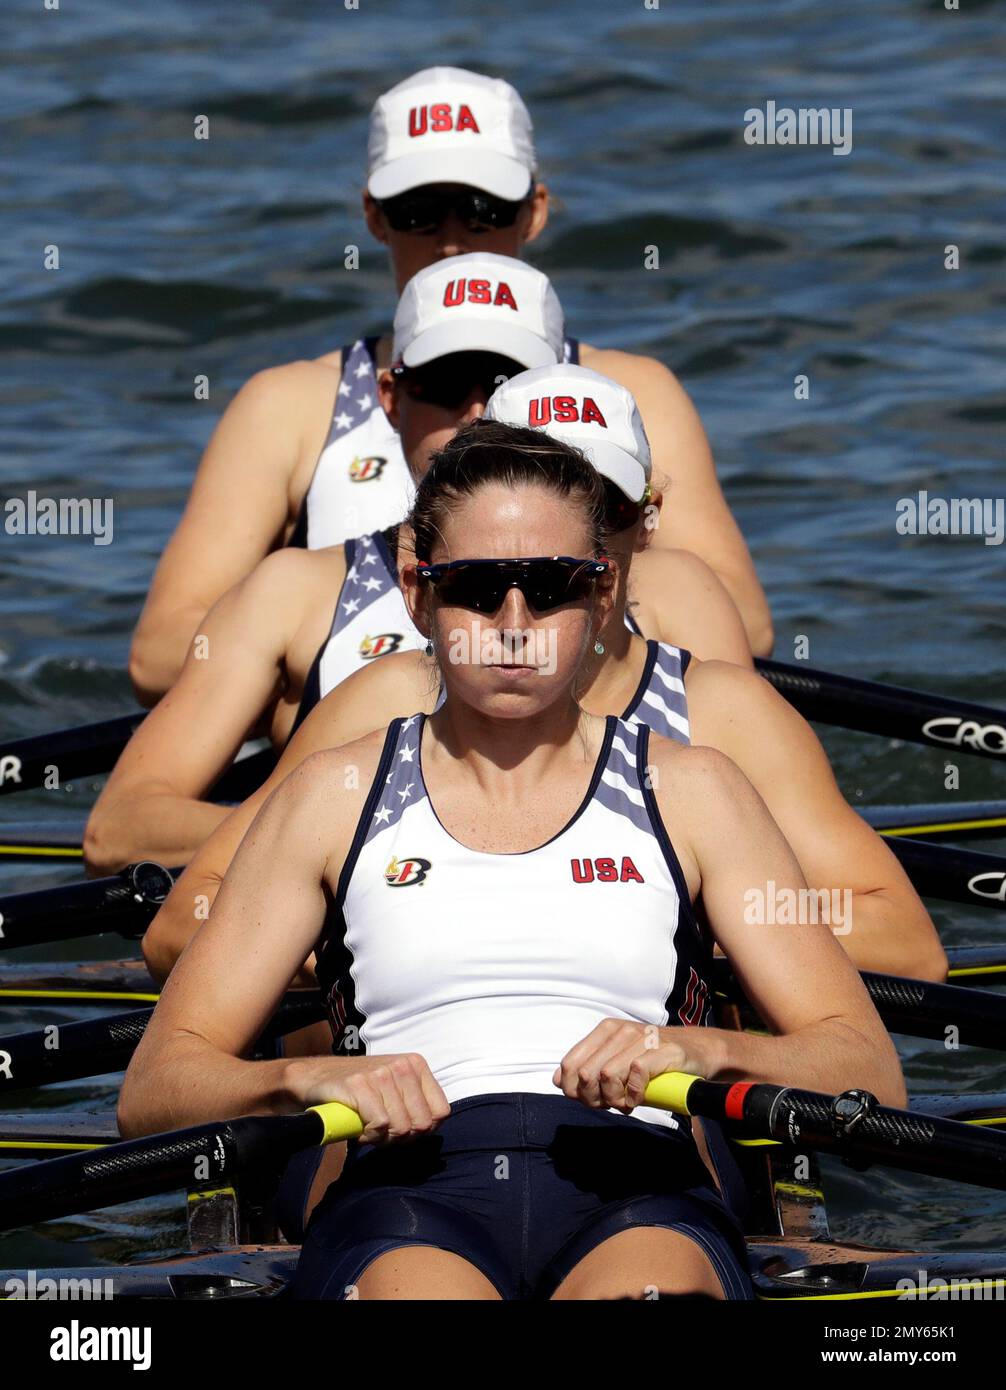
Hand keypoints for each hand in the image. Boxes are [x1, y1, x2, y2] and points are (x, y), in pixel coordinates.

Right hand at [290, 1052, 449, 1145]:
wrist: (314, 1078)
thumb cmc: (359, 1091)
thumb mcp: (394, 1089)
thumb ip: (415, 1104)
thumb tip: (430, 1129)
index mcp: (416, 1065)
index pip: (441, 1112)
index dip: (423, 1130)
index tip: (404, 1130)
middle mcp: (402, 1065)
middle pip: (422, 1124)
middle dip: (402, 1137)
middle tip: (382, 1132)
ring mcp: (381, 1073)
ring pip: (401, 1127)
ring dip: (382, 1138)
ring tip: (368, 1127)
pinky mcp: (360, 1084)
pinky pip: (379, 1125)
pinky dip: (368, 1135)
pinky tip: (358, 1128)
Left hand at [553, 1019, 721, 1112]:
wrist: (697, 1050)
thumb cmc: (654, 1059)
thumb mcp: (617, 1058)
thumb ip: (589, 1066)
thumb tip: (558, 1080)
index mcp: (605, 1030)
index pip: (570, 1064)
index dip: (574, 1090)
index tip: (591, 1101)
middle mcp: (620, 1030)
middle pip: (586, 1074)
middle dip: (594, 1099)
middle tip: (610, 1105)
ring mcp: (641, 1038)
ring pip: (607, 1076)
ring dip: (614, 1099)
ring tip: (626, 1103)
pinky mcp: (661, 1051)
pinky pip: (635, 1076)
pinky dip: (634, 1096)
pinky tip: (639, 1099)